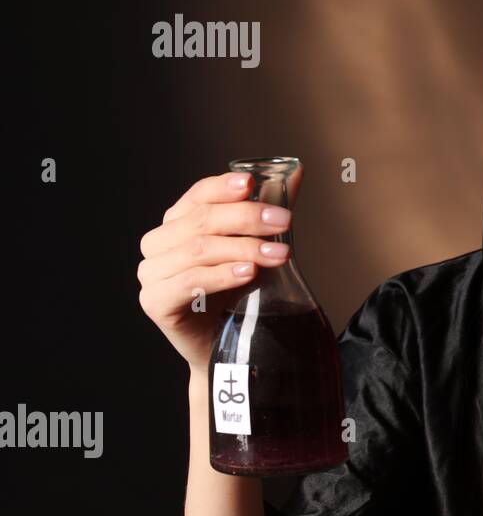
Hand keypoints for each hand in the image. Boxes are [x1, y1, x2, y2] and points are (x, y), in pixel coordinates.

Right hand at [137, 164, 304, 373]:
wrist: (226, 344)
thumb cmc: (238, 292)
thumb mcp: (257, 246)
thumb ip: (271, 210)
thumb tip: (297, 171)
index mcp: (178, 223)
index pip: (198, 195)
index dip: (224, 187)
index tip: (253, 184)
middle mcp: (159, 243)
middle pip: (202, 220)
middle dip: (247, 218)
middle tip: (284, 222)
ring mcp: (152, 273)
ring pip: (198, 249)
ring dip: (243, 248)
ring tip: (278, 253)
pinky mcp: (155, 302)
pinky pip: (188, 282)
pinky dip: (221, 275)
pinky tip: (248, 272)